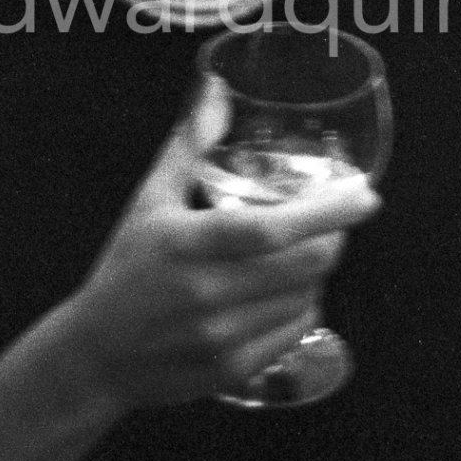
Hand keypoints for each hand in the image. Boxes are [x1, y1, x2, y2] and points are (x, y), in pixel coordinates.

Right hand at [61, 78, 380, 411]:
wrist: (95, 357)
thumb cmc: (125, 269)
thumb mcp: (149, 201)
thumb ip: (189, 145)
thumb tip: (215, 90)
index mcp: (187, 243)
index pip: (272, 229)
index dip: (326, 213)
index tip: (365, 197)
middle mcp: (207, 293)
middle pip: (306, 265)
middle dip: (331, 239)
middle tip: (330, 225)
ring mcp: (222, 336)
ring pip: (306, 297)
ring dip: (314, 274)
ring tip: (291, 260)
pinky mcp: (232, 369)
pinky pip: (294, 331)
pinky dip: (300, 307)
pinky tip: (277, 296)